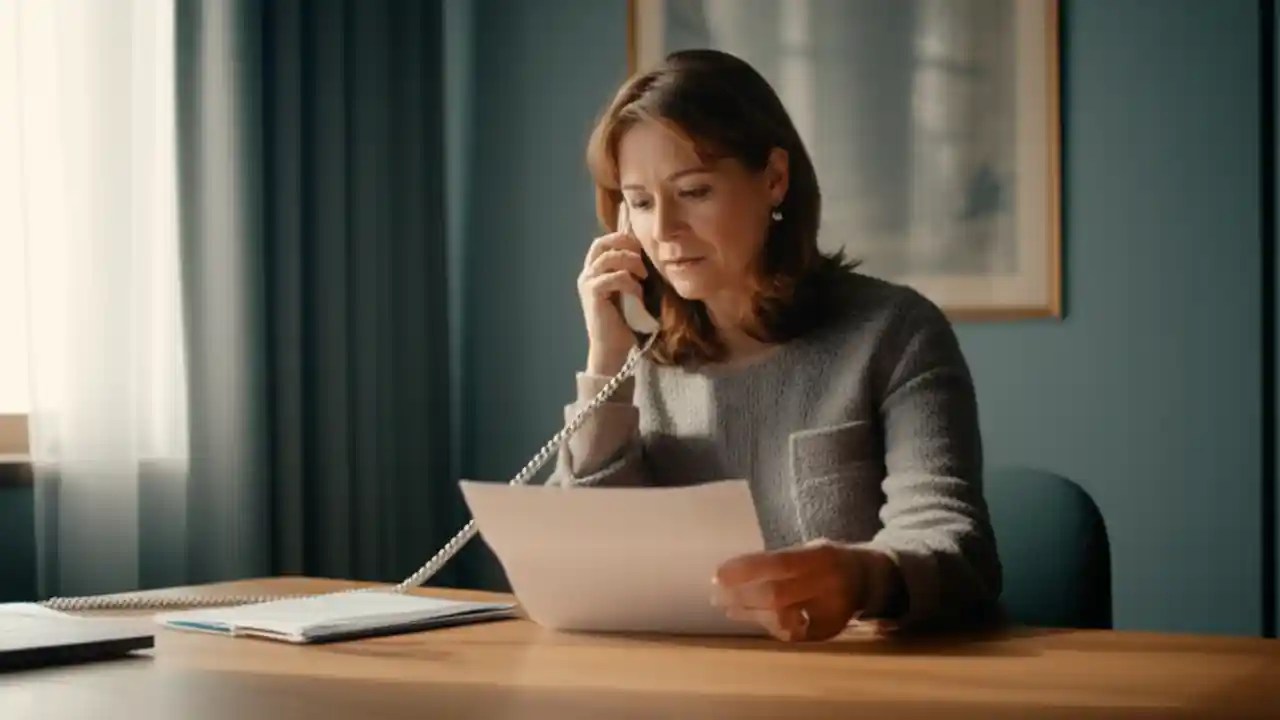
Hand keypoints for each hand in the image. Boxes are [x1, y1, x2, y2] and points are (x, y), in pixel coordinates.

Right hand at [578, 220, 648, 375]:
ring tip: (644, 276)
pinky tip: (637, 293)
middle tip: (642, 256)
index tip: (642, 247)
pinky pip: (612, 277)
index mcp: (594, 270)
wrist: (613, 348)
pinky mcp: (593, 295)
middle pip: (601, 243)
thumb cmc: (625, 321)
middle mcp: (587, 274)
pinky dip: (629, 282)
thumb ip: (630, 271)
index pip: (603, 241)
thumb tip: (647, 252)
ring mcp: (587, 283)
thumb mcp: (629, 289)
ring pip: (608, 258)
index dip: (622, 238)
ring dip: (630, 263)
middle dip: (624, 244)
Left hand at [711, 539, 902, 641]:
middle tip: (716, 595)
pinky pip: (792, 634)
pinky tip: (751, 617)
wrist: (871, 579)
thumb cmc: (828, 560)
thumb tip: (735, 571)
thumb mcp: (809, 549)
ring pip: (781, 618)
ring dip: (749, 613)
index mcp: (821, 557)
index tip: (717, 574)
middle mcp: (827, 584)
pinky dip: (767, 625)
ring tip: (727, 606)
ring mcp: (830, 612)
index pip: (777, 563)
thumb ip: (779, 560)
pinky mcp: (829, 632)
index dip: (744, 570)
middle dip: (741, 596)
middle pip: (776, 595)